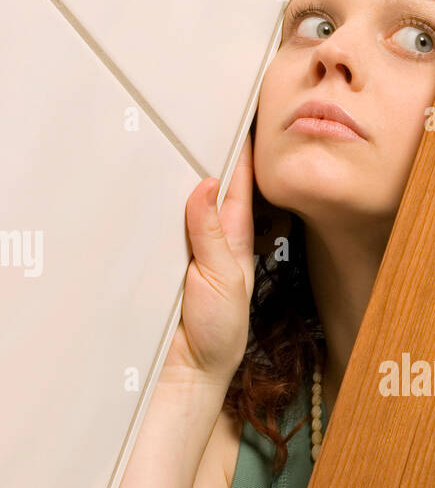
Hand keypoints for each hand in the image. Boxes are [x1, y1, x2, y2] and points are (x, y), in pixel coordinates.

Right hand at [164, 133, 255, 385]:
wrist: (188, 371)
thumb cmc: (219, 332)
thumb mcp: (225, 280)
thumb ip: (212, 235)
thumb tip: (206, 186)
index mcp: (233, 238)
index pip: (239, 185)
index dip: (241, 152)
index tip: (243, 119)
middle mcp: (209, 238)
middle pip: (205, 187)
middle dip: (202, 155)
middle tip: (197, 117)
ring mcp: (183, 248)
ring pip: (176, 203)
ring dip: (172, 179)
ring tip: (166, 140)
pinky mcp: (156, 261)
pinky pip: (152, 227)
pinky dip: (148, 209)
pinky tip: (139, 188)